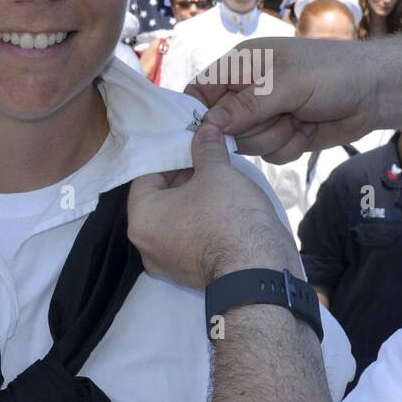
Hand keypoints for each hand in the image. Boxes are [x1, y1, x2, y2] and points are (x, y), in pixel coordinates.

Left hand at [128, 123, 299, 288]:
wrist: (259, 271)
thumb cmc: (229, 218)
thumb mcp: (218, 172)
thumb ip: (206, 148)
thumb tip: (205, 128)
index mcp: (142, 218)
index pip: (147, 174)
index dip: (171, 155)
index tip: (193, 145)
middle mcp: (147, 244)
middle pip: (161, 198)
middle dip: (184, 177)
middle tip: (208, 160)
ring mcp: (168, 262)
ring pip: (177, 219)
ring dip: (195, 200)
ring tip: (220, 180)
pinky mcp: (190, 273)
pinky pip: (190, 238)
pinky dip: (202, 222)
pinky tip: (225, 207)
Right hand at [184, 37, 381, 163]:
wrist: (376, 92)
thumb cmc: (332, 73)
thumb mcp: (288, 84)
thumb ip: (248, 105)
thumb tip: (209, 124)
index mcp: (242, 65)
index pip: (200, 91)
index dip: (197, 114)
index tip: (207, 134)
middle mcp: (249, 91)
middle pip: (222, 127)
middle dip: (252, 129)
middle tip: (281, 115)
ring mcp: (266, 116)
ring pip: (247, 145)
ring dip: (275, 138)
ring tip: (299, 119)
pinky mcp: (283, 136)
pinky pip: (269, 155)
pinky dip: (289, 147)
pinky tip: (308, 130)